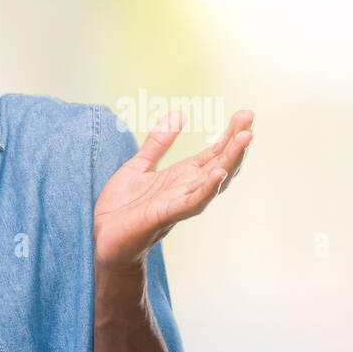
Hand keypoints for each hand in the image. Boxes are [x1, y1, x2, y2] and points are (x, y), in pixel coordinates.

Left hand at [94, 109, 253, 270]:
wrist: (103, 237)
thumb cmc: (121, 206)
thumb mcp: (138, 166)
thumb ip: (157, 143)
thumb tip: (178, 114)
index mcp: (182, 176)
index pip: (214, 153)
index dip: (230, 134)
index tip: (245, 114)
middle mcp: (188, 188)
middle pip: (221, 163)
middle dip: (237, 142)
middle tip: (249, 118)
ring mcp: (180, 202)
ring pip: (214, 181)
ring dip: (231, 160)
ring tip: (245, 138)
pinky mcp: (167, 214)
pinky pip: (193, 202)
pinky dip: (207, 189)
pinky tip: (219, 173)